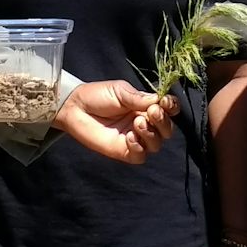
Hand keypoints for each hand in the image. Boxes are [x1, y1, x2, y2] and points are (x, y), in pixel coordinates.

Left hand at [56, 80, 177, 163]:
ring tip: (137, 123)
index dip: (172, 107)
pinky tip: (129, 137)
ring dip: (151, 134)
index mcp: (146, 107)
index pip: (168, 110)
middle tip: (151, 112)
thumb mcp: (120, 91)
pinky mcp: (124, 152)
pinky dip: (139, 147)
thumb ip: (140, 98)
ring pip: (156, 144)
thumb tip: (159, 101)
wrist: (75, 108)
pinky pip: (141, 156)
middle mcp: (144, 123)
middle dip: (163, 122)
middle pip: (167, 130)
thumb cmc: (97, 96)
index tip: (166, 103)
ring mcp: (135, 139)